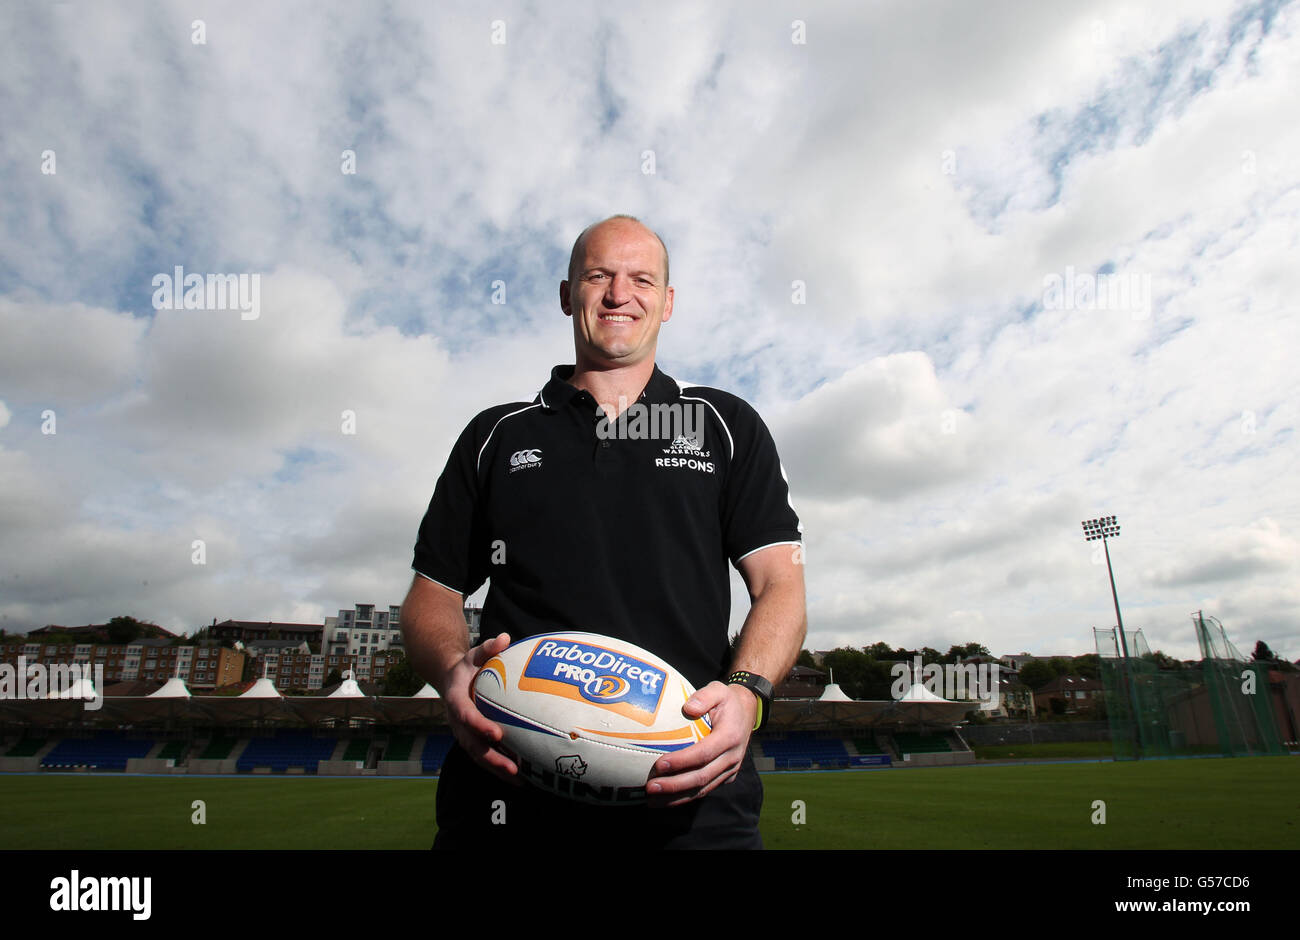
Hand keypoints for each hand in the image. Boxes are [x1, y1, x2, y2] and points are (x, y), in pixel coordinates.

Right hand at [440, 632, 520, 784]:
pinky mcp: (470, 739)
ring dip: (496, 769)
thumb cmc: (467, 665)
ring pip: (477, 755)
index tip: (496, 733)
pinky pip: (483, 756)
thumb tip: (504, 638)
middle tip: (513, 768)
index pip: (466, 715)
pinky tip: (520, 777)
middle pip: (471, 744)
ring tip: (520, 780)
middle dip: (491, 758)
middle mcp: (456, 721)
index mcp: (456, 699)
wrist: (449, 678)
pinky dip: (498, 768)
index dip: (479, 726)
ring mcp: (462, 733)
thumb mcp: (474, 653)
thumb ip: (488, 648)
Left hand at [645, 680, 756, 806]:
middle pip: (701, 777)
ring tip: (653, 800)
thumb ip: (704, 696)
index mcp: (730, 737)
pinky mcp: (726, 776)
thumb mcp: (718, 689)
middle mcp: (732, 757)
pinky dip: (685, 797)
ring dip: (677, 797)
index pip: (704, 753)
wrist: (747, 713)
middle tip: (651, 787)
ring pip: (703, 789)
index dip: (682, 761)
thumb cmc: (726, 700)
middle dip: (675, 785)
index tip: (659, 764)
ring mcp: (730, 770)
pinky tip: (666, 800)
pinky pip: (705, 789)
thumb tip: (688, 707)